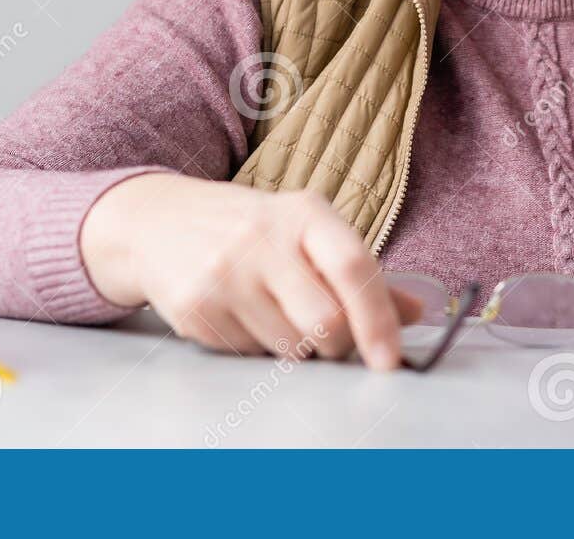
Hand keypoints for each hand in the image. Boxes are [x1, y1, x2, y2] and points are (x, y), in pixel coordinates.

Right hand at [80, 173, 420, 369]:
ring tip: (272, 312)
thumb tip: (416, 312)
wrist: (157, 221)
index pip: (354, 267)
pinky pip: (246, 355)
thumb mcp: (306, 231)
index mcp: (304, 213)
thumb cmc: (249, 230)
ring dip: (293, 348)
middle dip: (336, 345)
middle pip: (325, 322)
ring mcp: (225, 273)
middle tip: (326, 336)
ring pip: (288, 349)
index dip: (379, 319)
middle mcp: (263, 238)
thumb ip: (361, 272)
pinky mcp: (194, 307)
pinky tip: (238, 314)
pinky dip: (253, 347)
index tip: (390, 359)